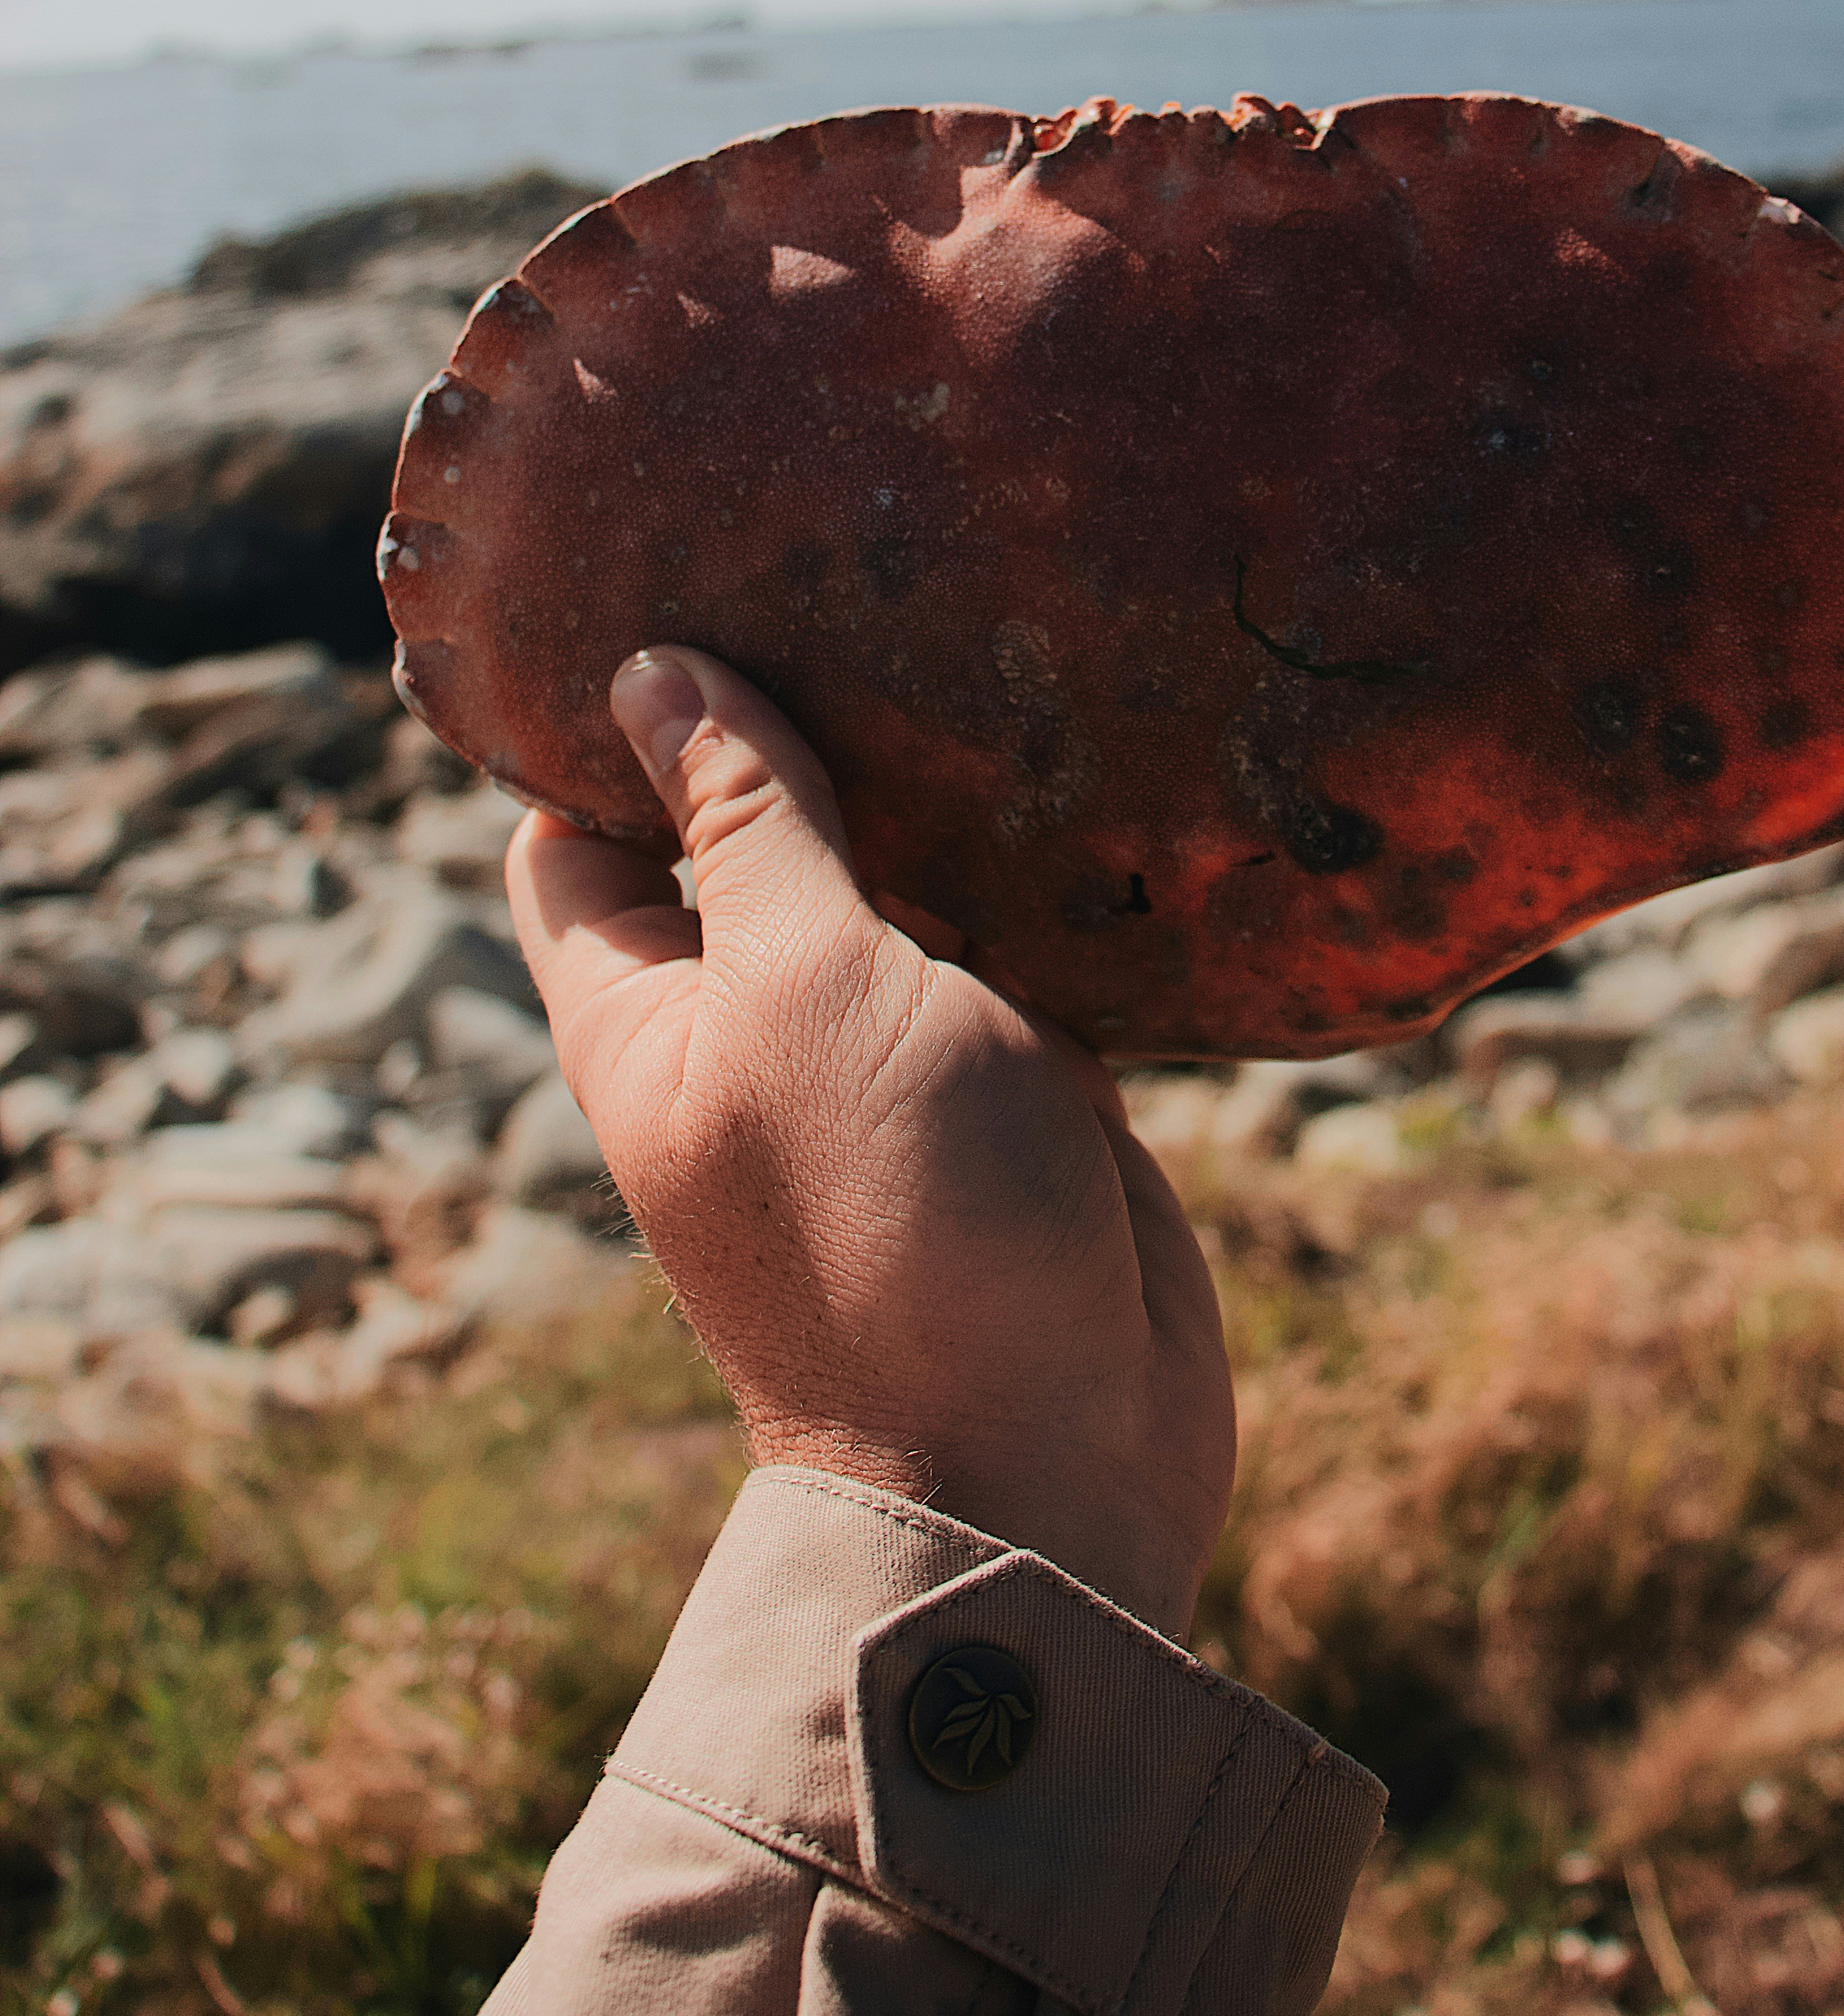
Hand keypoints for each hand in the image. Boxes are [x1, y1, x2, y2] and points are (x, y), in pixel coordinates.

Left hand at [504, 646, 1236, 1639]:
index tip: (669, 577)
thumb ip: (750, 827)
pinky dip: (1046, 861)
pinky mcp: (1020, 1077)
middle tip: (862, 551)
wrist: (1055, 1463)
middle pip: (745, 837)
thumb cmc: (896, 1225)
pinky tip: (1096, 743)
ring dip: (938, 781)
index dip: (597, 720)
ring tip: (986, 611)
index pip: (575, 835)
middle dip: (798, 718)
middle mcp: (757, 1027)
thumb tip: (650, 670)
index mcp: (650, 1016)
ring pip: (897, 878)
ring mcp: (891, 1053)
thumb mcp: (805, 992)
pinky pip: (1015, 939)